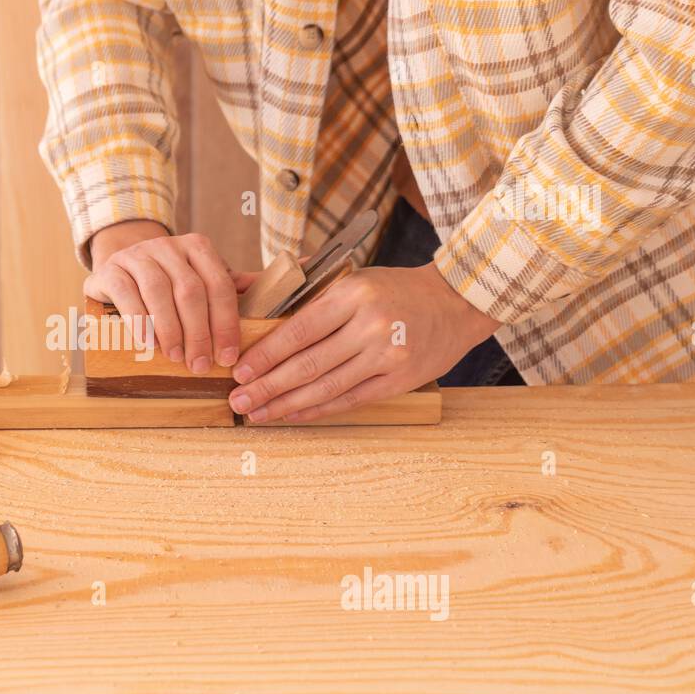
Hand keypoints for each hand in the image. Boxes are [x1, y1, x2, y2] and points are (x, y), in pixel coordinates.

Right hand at [85, 221, 240, 371]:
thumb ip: (230, 287)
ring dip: (170, 329)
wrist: (117, 270)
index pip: (219, 285)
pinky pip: (126, 293)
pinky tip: (148, 344)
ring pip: (159, 291)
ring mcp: (137, 254)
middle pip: (190, 290)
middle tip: (200, 365)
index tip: (227, 356)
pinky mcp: (111, 269)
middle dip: (198, 333)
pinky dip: (139, 320)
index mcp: (197, 247)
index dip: (225, 323)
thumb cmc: (166, 283)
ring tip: (176, 357)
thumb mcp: (198, 280)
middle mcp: (168, 246)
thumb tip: (275, 297)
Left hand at [228, 263, 501, 421]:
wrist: (456, 302)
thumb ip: (309, 295)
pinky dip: (317, 410)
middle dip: (267, 386)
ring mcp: (387, 357)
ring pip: (325, 388)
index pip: (299, 330)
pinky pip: (349, 400)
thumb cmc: (395, 289)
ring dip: (286, 405)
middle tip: (238, 400)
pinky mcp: (399, 381)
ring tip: (256, 414)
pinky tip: (292, 415)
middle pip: (307, 364)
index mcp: (353, 294)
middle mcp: (370, 326)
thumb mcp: (353, 279)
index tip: (240, 371)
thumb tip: (254, 301)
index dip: (266, 355)